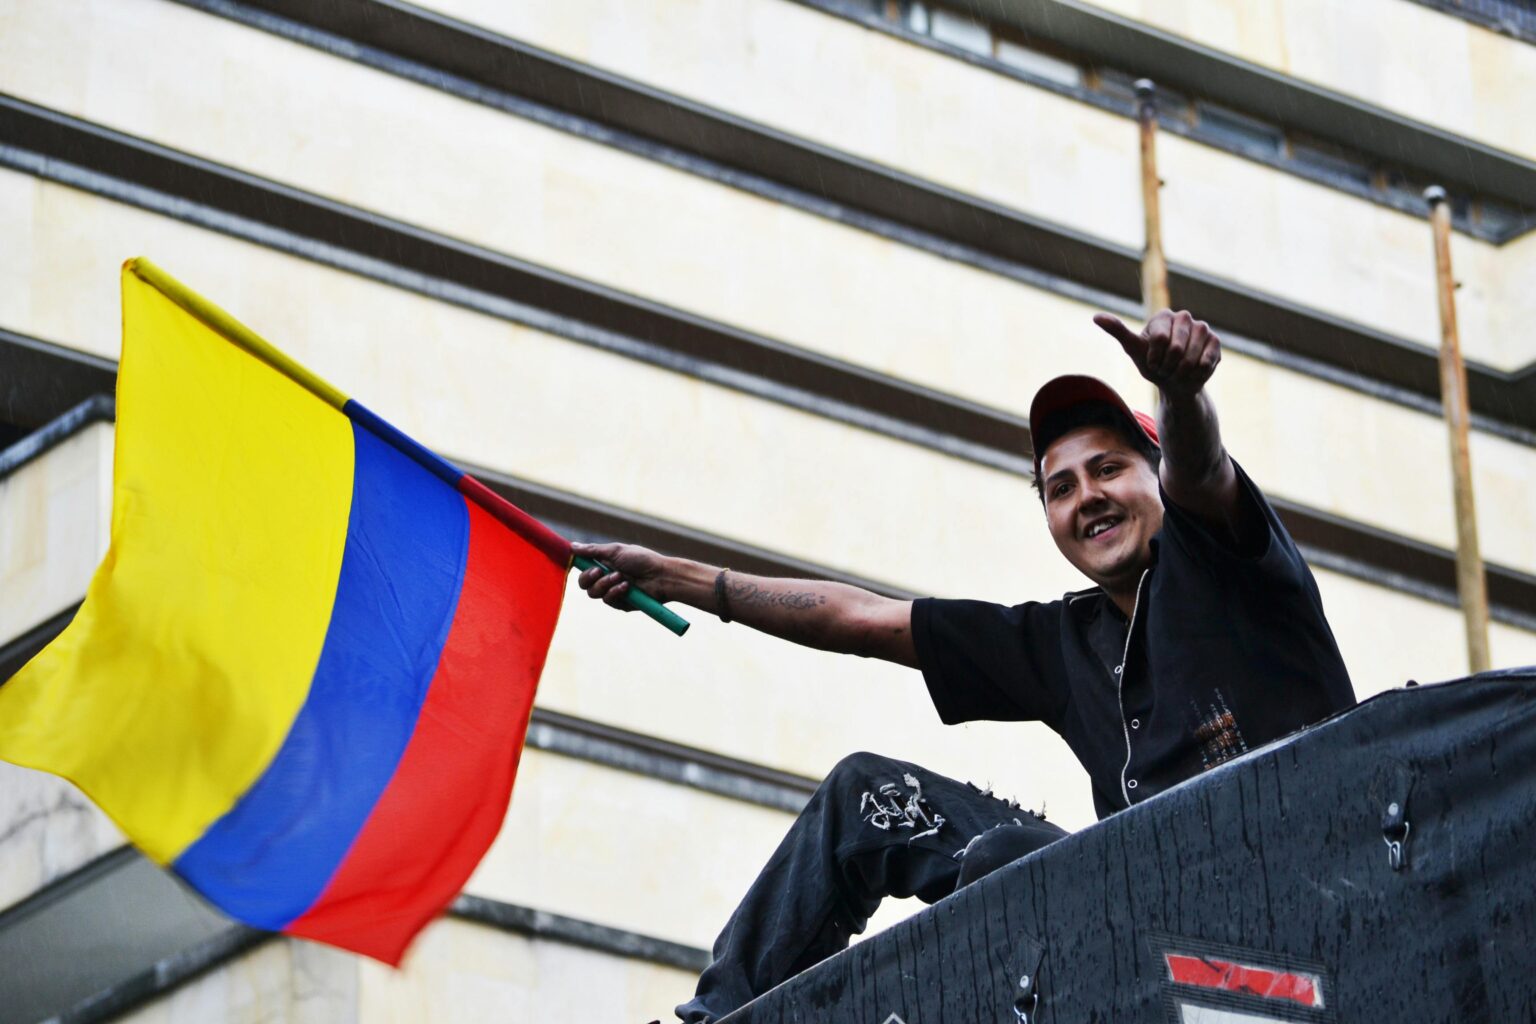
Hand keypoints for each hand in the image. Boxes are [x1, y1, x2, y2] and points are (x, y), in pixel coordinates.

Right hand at [571, 541, 667, 609]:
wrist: (661, 576)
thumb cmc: (642, 560)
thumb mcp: (616, 551)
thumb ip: (593, 550)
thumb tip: (572, 546)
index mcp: (604, 564)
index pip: (583, 568)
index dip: (579, 567)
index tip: (577, 563)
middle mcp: (605, 578)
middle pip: (583, 584)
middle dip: (589, 577)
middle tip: (600, 570)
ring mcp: (612, 591)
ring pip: (593, 593)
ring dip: (605, 583)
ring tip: (621, 577)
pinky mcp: (619, 603)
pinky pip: (607, 600)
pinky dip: (615, 592)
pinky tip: (627, 587)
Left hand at [1093, 309, 1219, 399]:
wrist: (1175, 382)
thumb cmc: (1153, 364)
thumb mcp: (1133, 349)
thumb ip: (1118, 331)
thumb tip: (1096, 316)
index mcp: (1163, 316)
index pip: (1159, 339)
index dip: (1154, 358)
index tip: (1152, 361)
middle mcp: (1184, 317)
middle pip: (1176, 349)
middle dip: (1168, 366)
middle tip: (1166, 367)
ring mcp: (1202, 328)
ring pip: (1192, 357)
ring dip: (1181, 372)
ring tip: (1178, 369)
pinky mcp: (1215, 341)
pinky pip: (1205, 362)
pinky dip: (1197, 373)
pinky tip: (1193, 371)